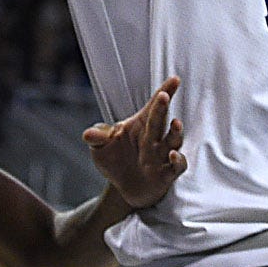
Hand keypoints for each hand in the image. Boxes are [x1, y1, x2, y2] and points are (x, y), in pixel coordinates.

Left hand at [83, 76, 185, 209]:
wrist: (123, 187)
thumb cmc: (115, 160)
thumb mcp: (100, 148)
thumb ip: (97, 138)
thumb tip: (89, 134)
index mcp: (140, 126)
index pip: (153, 106)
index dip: (165, 91)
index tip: (175, 79)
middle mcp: (155, 138)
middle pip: (160, 120)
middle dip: (162, 108)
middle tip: (163, 96)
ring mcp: (163, 155)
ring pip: (175, 140)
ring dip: (177, 132)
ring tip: (176, 123)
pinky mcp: (167, 174)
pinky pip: (178, 166)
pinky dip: (178, 160)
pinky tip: (174, 155)